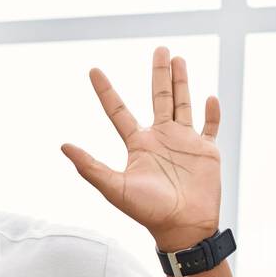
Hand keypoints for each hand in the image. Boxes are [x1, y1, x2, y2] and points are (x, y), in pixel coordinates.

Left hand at [61, 47, 220, 252]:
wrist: (182, 227)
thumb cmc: (148, 212)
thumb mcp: (115, 188)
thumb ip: (90, 167)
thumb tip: (63, 146)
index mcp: (138, 144)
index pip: (118, 111)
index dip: (105, 91)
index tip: (92, 70)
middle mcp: (160, 138)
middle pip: (159, 97)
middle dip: (159, 73)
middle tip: (160, 49)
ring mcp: (184, 142)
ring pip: (184, 104)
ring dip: (182, 82)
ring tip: (179, 58)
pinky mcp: (206, 151)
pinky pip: (210, 126)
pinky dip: (212, 112)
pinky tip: (209, 97)